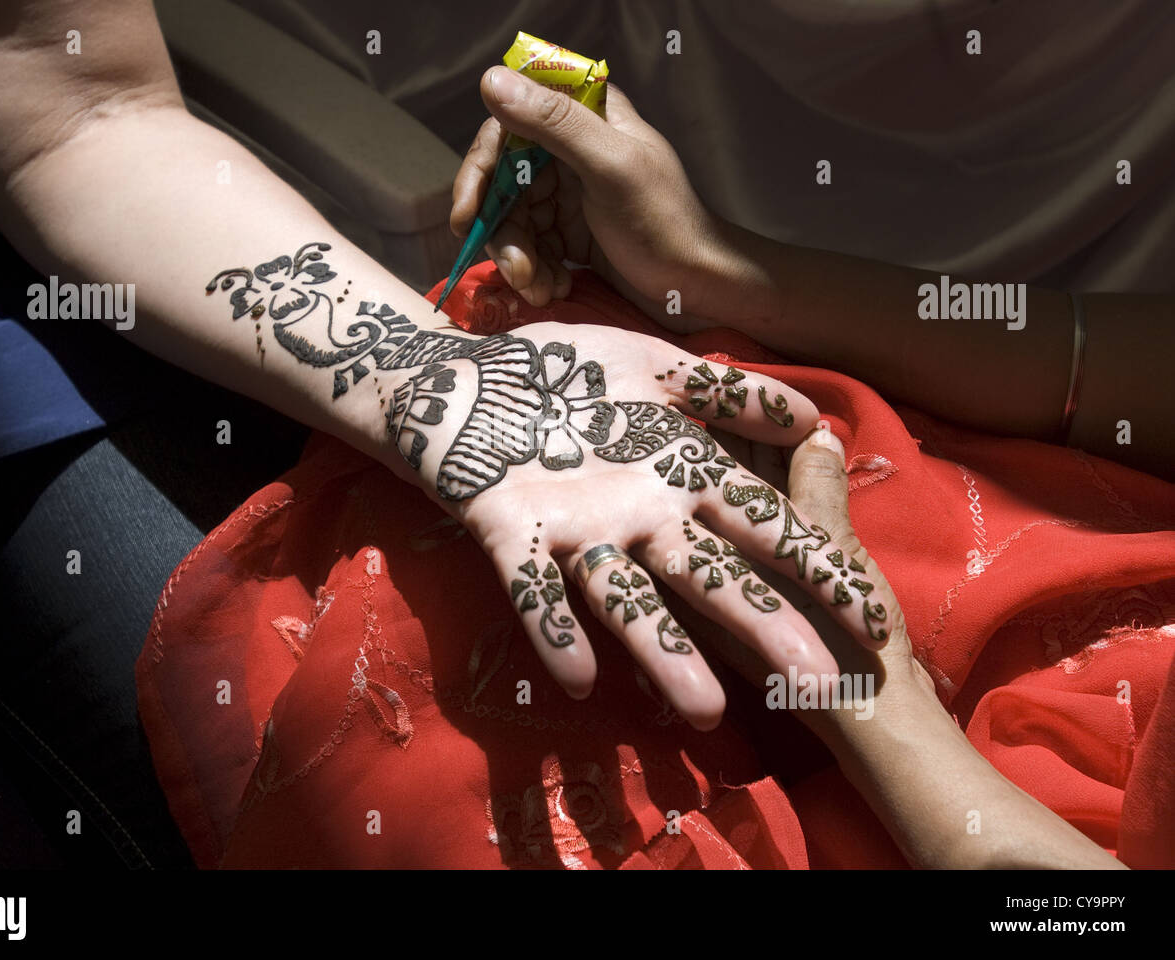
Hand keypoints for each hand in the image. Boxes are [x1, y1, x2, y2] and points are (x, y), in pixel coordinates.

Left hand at [371, 317, 895, 730]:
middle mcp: (640, 517)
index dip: (818, 571)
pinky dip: (555, 630)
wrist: (461, 379)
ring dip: (666, 654)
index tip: (872, 623)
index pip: (765, 527)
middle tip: (815, 685)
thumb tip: (812, 415)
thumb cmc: (564, 379)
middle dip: (765, 628)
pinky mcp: (513, 534)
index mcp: (679, 477)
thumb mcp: (653, 368)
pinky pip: (535, 588)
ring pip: (632, 600)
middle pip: (711, 577)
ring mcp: (578, 531)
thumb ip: (727, 391)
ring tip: (705, 708)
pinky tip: (580, 678)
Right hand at [451, 66, 777, 328]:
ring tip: (542, 289)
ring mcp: (569, 194)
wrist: (701, 288)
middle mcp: (571, 150)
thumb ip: (554, 124)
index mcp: (584, 118)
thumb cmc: (666, 224)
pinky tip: (556, 290)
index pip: (508, 127)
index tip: (468, 214)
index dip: (481, 170)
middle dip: (503, 230)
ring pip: (513, 221)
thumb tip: (491, 81)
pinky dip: (535, 272)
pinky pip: (530, 248)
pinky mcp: (570, 234)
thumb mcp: (610, 168)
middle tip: (516, 270)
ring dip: (519, 260)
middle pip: (503, 182)